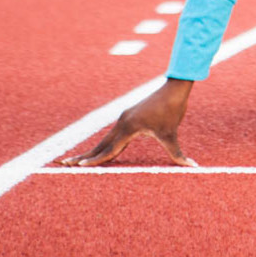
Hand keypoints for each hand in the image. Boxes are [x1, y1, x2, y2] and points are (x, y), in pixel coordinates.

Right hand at [60, 78, 196, 166]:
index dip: (94, 161)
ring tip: (74, 162)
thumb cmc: (173, 110)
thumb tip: (193, 167)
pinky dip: (102, 145)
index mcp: (129, 127)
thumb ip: (178, 154)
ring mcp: (123, 119)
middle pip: (99, 144)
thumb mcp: (172, 134)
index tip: (78, 168)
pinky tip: (97, 152)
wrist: (174, 88)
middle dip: (82, 157)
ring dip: (90, 151)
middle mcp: (122, 123)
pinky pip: (111, 135)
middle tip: (62, 166)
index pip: (109, 149)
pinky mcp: (127, 117)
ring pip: (104, 139)